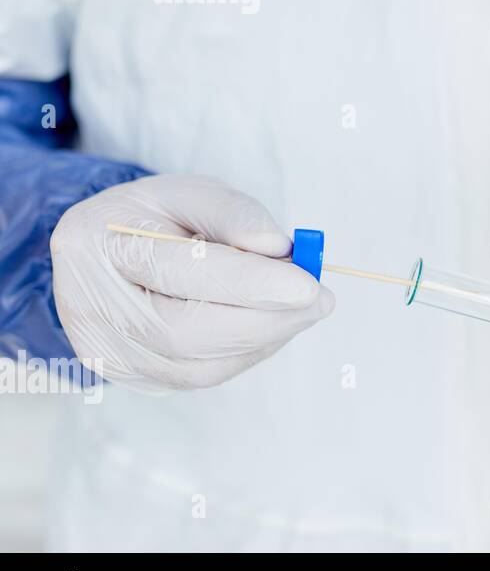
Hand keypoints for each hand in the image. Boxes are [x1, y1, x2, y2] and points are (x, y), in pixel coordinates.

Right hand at [51, 174, 333, 390]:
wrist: (108, 255)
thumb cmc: (154, 218)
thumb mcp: (189, 193)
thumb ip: (233, 213)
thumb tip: (279, 247)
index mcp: (95, 244)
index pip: (179, 272)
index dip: (249, 283)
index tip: (308, 284)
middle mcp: (89, 307)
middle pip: (186, 332)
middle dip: (266, 319)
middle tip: (321, 300)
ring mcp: (106, 352)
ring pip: (198, 365)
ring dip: (265, 338)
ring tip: (302, 308)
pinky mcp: (131, 377)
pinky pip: (202, 376)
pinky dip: (248, 352)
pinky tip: (272, 325)